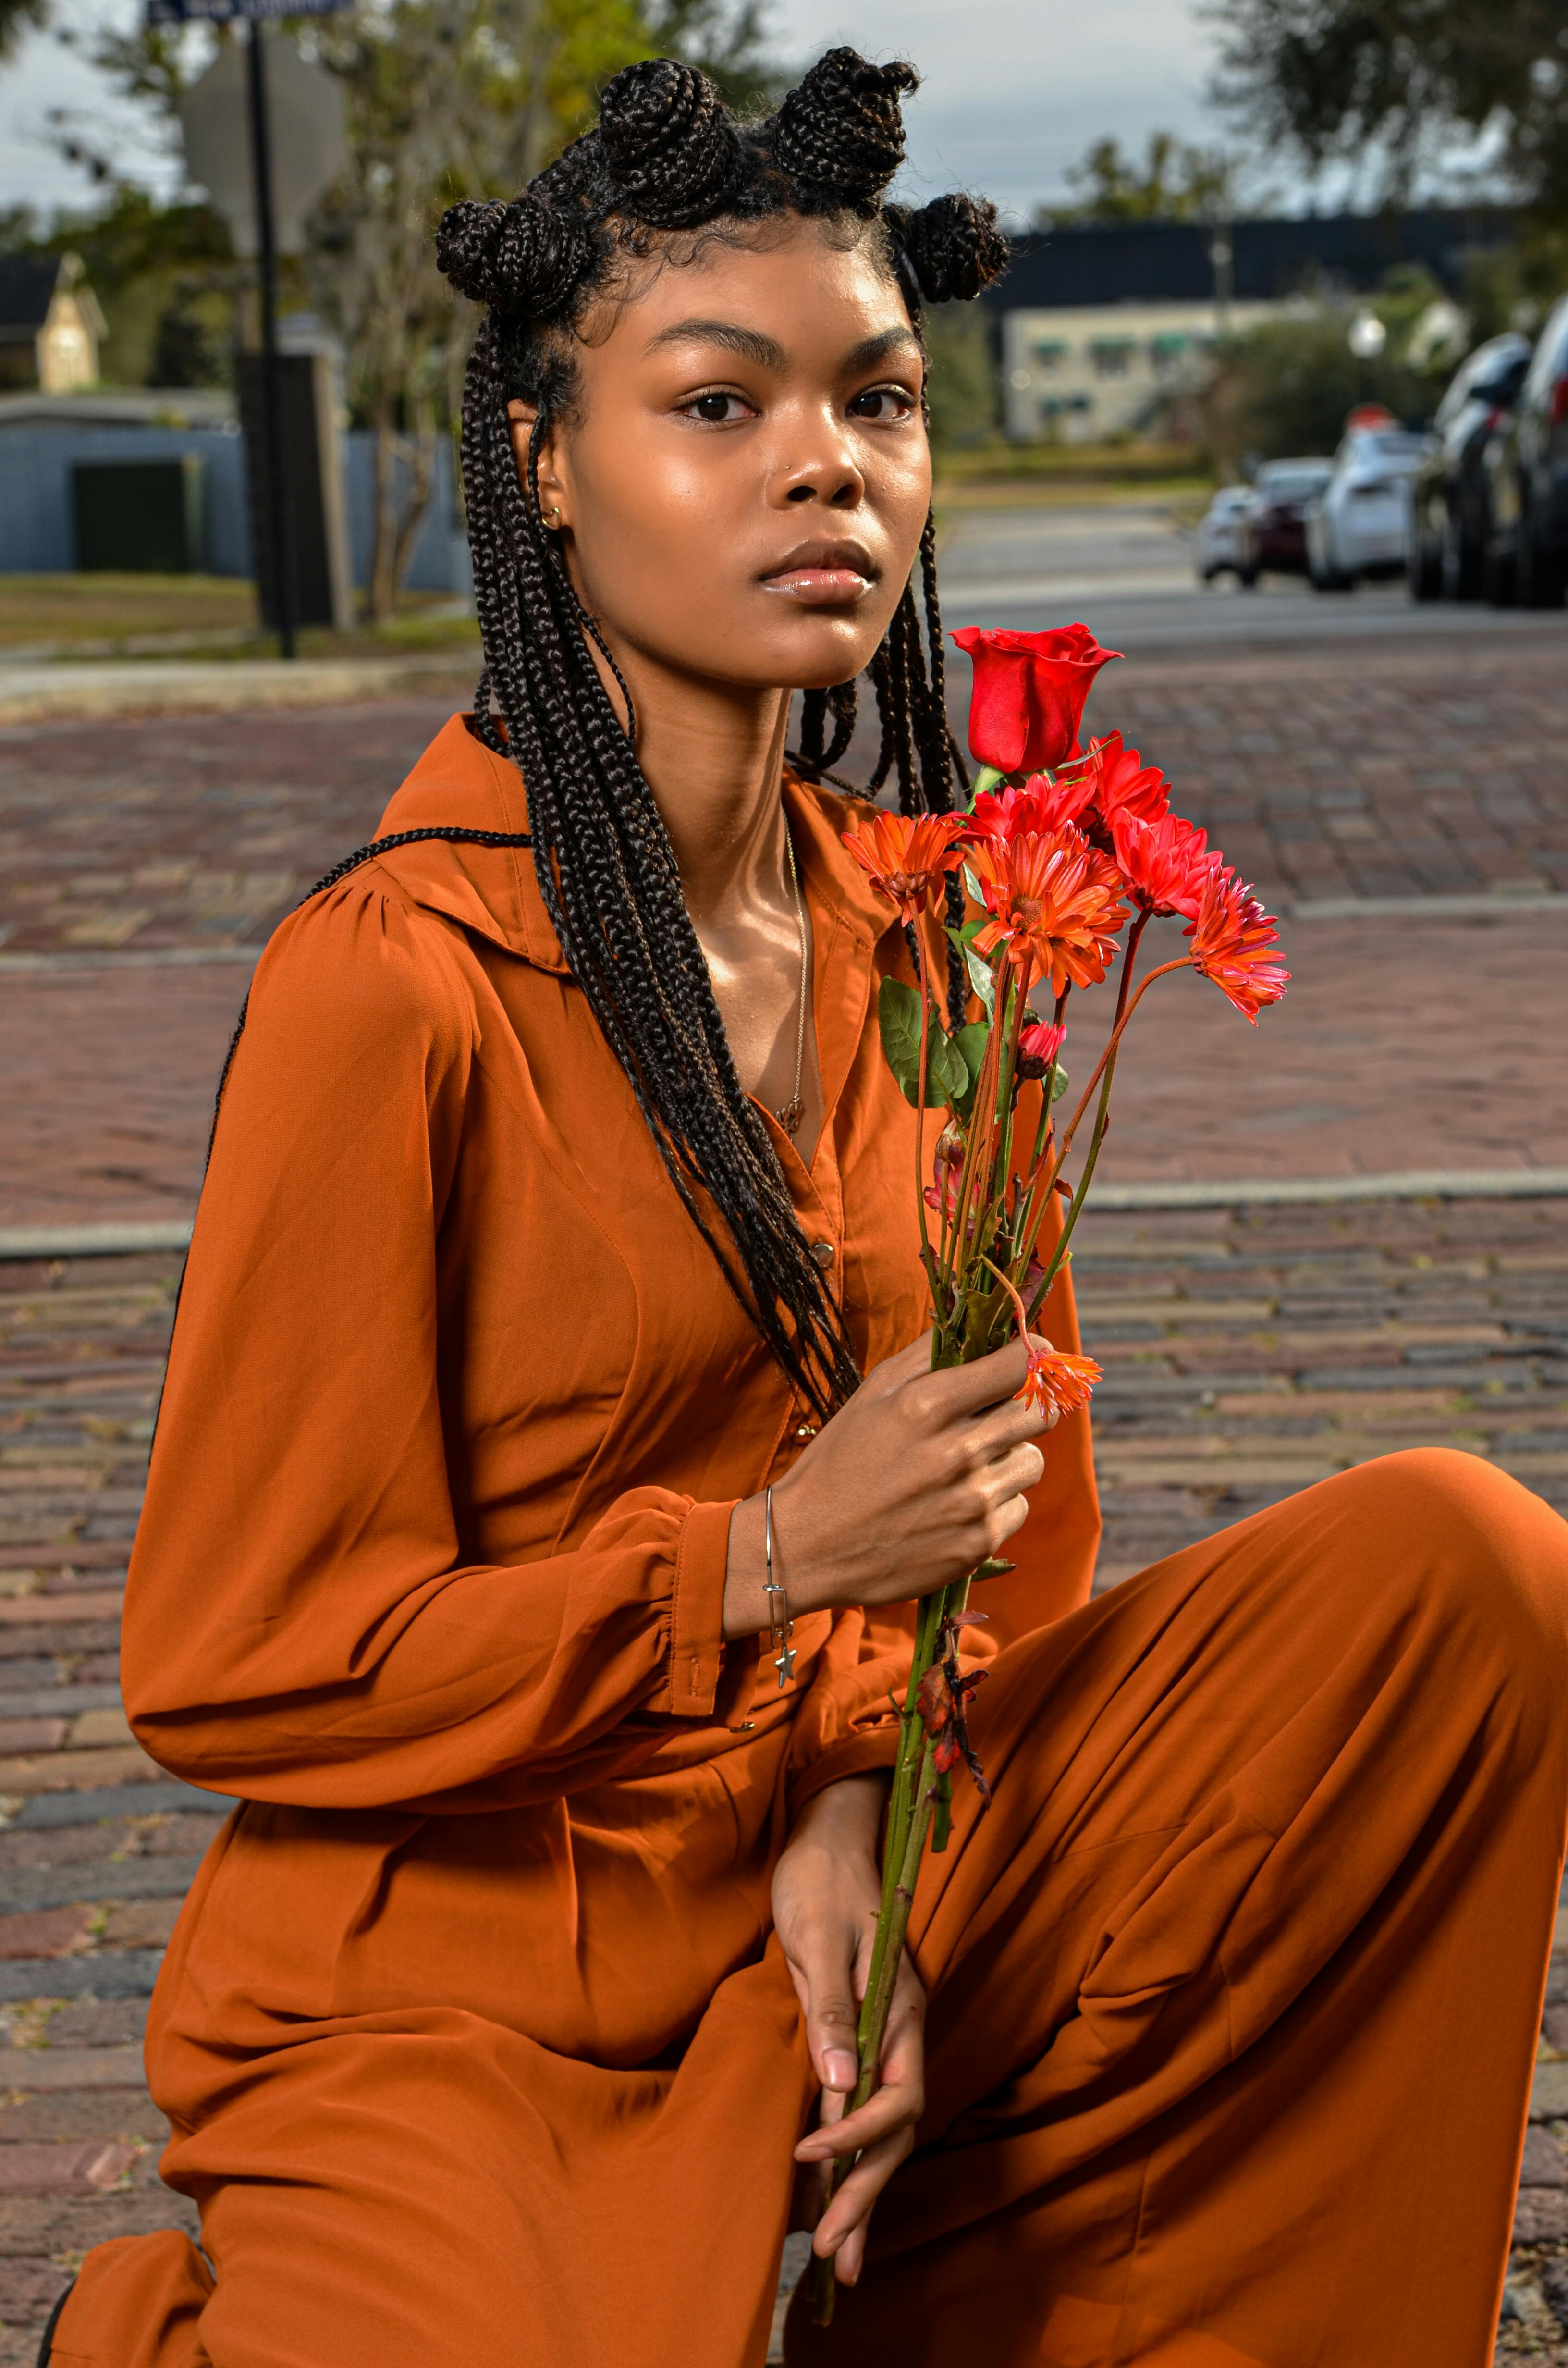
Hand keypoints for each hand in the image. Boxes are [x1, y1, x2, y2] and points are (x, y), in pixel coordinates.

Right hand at [724, 1331, 1056, 1635]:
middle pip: (1038, 1413)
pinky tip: (956, 1505)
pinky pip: (1017, 1508)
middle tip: (999, 1413)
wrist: (808, 1546)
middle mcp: (956, 1452)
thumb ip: (928, 1353)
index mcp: (926, 1405)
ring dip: (1009, 1458)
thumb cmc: (839, 1459)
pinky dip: (996, 1503)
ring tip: (966, 1466)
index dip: (1037, 1355)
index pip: (1018, 1365)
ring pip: (1033, 1462)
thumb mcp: (873, 1392)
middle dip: (1025, 1407)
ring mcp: (970, 1502)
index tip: (1035, 1356)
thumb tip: (978, 1321)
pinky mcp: (977, 1544)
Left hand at [772, 1774, 924, 2284]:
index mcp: (900, 2008)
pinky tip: (839, 2193)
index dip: (856, 2135)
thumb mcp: (818, 1939)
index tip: (810, 2154)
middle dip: (867, 2193)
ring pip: (888, 2129)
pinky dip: (856, 2157)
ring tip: (840, 2256)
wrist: (827, 1836)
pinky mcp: (866, 2036)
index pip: (895, 2097)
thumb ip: (832, 2009)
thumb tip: (839, 2082)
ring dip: (865, 2191)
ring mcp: (888, 2035)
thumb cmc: (819, 1881)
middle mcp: (902, 2029)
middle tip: (834, 2255)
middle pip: (898, 2130)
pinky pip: (870, 2108)